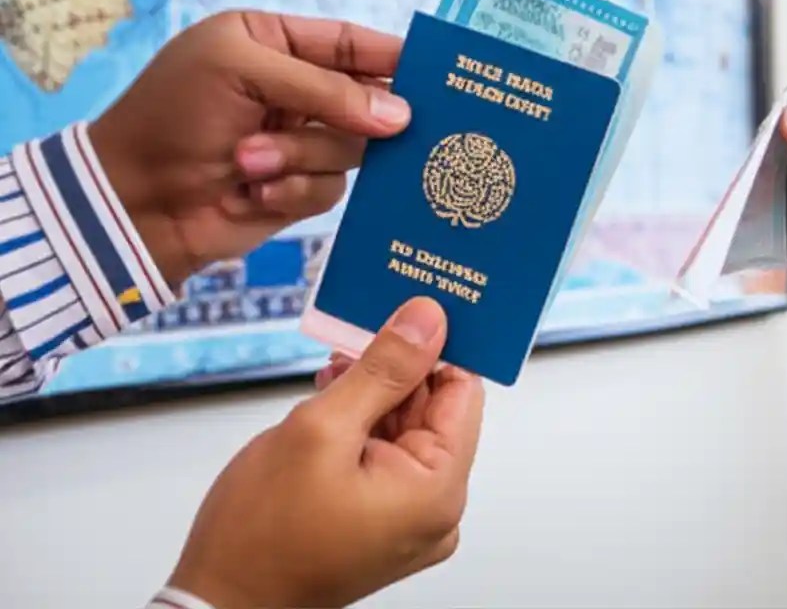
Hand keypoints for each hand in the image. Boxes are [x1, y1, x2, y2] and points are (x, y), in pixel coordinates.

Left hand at [89, 11, 410, 287]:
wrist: (132, 201)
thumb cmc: (173, 117)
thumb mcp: (242, 72)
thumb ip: (324, 88)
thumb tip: (401, 115)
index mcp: (273, 44)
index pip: (349, 44)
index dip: (392, 58)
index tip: (434, 73)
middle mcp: (292, 91)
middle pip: (365, 100)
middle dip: (350, 117)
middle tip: (386, 130)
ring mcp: (298, 142)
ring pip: (352, 149)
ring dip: (301, 156)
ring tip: (247, 161)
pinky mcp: (298, 189)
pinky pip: (331, 188)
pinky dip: (293, 189)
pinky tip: (252, 191)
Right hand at [167, 298, 483, 608]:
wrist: (221, 601)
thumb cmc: (260, 536)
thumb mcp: (321, 429)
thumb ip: (383, 370)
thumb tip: (427, 320)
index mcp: (438, 490)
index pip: (463, 392)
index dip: (436, 347)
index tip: (407, 311)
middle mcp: (436, 510)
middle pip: (434, 410)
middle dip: (395, 371)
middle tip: (351, 340)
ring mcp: (411, 520)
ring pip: (407, 430)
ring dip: (372, 397)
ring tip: (328, 383)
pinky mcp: (384, 522)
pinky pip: (387, 458)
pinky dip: (362, 428)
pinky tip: (330, 409)